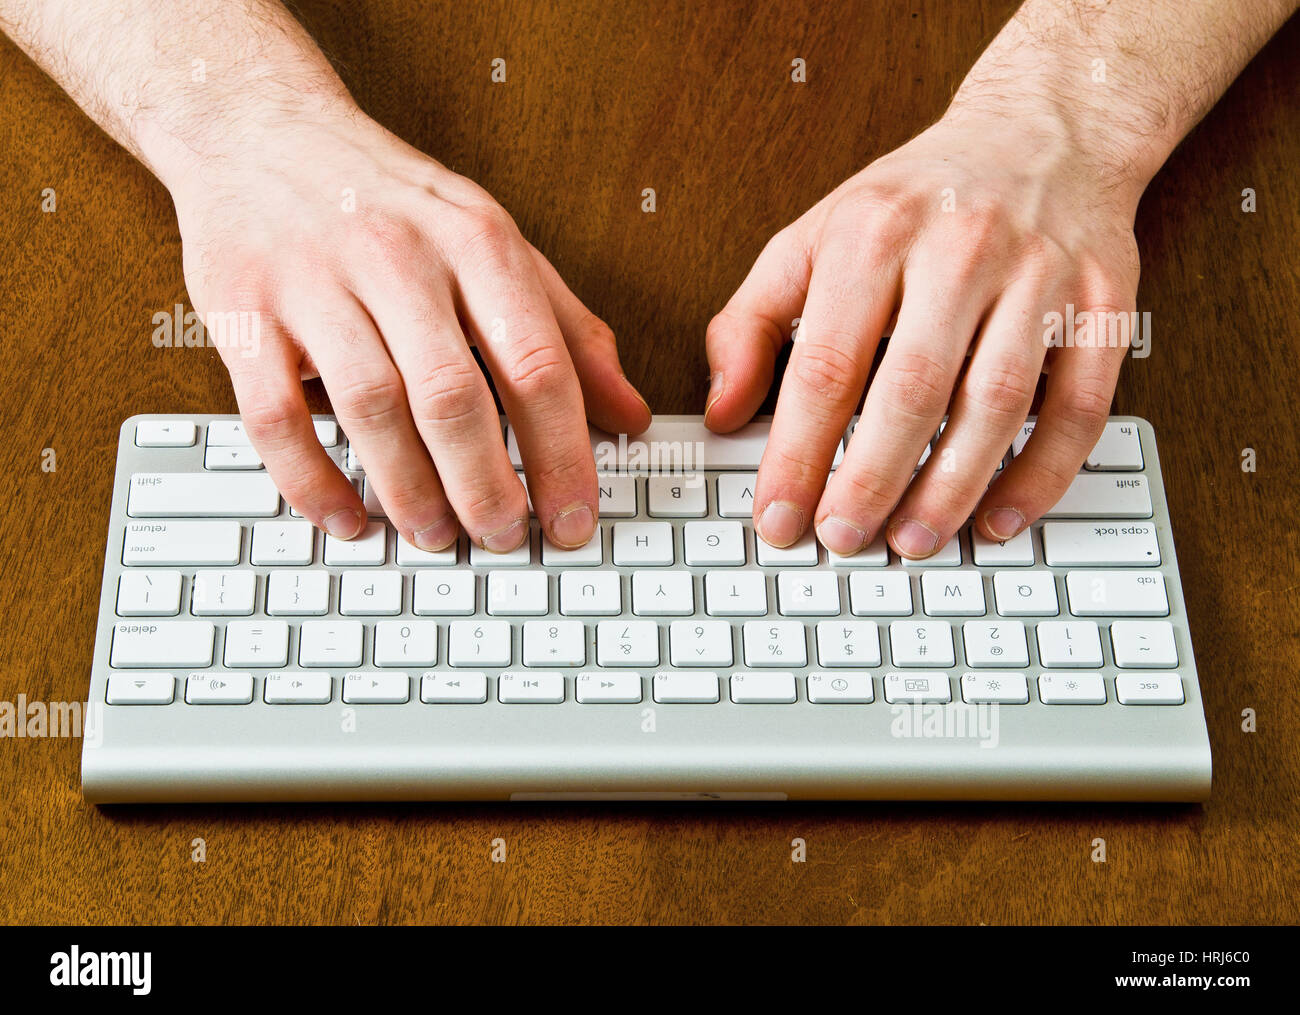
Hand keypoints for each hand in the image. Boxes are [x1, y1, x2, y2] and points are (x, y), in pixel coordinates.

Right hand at [172, 106, 648, 550]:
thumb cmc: (394, 203)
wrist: (262, 129)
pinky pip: (275, 418)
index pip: (537, 364)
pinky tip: (346, 518)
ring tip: (436, 535)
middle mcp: (398, 257)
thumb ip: (568, 329)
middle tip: (503, 538)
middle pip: (453, 398)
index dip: (563, 454)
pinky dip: (312, 482)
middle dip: (486, 487)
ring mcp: (313, 282)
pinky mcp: (243, 312)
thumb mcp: (495, 244)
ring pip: (371, 410)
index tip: (573, 517)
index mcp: (476, 241)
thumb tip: (630, 415)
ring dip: (409, 492)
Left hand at [705, 109, 1142, 557]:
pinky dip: (1040, 474)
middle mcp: (960, 249)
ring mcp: (1040, 275)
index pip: (825, 366)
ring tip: (910, 542)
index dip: (797, 454)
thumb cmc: (915, 200)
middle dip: (870, 481)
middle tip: (841, 540)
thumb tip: (722, 412)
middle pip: (910, 390)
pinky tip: (998, 517)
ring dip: (951, 489)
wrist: (1042, 131)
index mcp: (875, 233)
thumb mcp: (812, 237)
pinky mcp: (1103, 302)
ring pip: (996, 404)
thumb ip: (750, 321)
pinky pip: (1078, 407)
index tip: (777, 516)